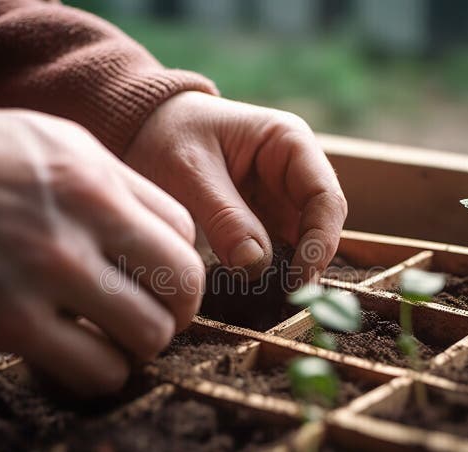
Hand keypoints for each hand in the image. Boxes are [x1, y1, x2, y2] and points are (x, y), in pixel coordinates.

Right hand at [0, 108, 203, 395]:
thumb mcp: (37, 141)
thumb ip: (98, 180)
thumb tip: (145, 229)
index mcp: (92, 169)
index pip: (183, 229)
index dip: (180, 262)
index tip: (161, 281)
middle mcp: (82, 216)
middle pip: (183, 281)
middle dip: (178, 310)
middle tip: (156, 320)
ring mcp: (49, 269)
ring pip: (148, 332)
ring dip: (140, 347)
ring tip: (115, 343)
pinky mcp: (9, 321)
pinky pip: (95, 367)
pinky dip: (100, 374)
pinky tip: (80, 361)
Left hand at [123, 92, 346, 282]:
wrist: (141, 131)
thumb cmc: (166, 136)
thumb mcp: (189, 171)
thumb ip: (223, 216)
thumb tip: (256, 265)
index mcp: (289, 143)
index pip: (326, 198)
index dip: (320, 242)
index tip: (297, 280)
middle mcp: (294, 172)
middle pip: (321, 225)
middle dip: (308, 264)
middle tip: (285, 302)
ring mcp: (279, 199)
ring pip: (302, 245)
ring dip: (290, 273)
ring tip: (268, 305)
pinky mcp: (261, 222)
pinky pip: (276, 253)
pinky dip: (268, 275)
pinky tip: (253, 296)